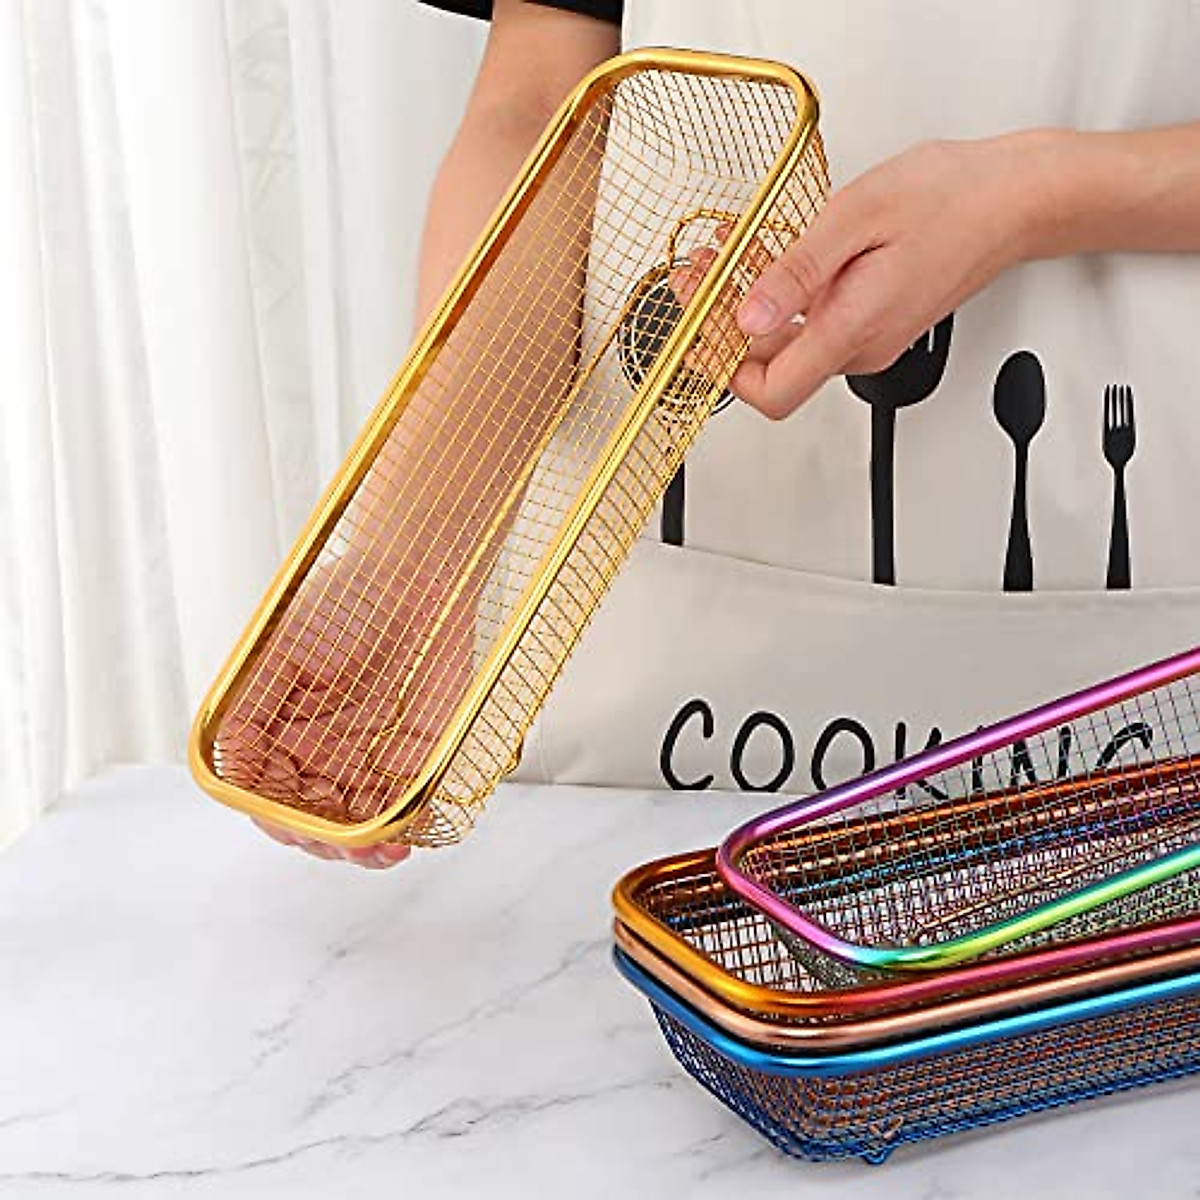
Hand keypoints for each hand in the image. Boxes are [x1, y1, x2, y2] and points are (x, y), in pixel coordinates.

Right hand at [214, 555, 477, 868]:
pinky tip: (411, 832)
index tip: (300, 829)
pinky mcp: (418, 754)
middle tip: (349, 848)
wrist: (415, 574)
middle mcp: (319, 754)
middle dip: (330, 844)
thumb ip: (248, 714)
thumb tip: (232, 772)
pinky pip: (409, 804)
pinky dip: (408, 825)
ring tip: (382, 852)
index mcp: (276, 735)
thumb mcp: (277, 652)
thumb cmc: (342, 601)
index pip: (268, 799)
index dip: (282, 821)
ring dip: (368, 847)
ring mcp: (367, 758)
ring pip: (361, 825)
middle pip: (316, 823)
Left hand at [727, 136, 1040, 418]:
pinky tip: (769, 253)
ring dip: (748, 303)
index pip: (771, 392)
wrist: (1013, 199)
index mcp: (852, 329)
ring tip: (724, 253)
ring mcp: (868, 338)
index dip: (723, 368)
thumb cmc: (950, 198)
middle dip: (723, 322)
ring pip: (788, 341)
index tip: (697, 324)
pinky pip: (812, 321)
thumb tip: (748, 318)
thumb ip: (797, 272)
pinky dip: (781, 294)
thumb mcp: (856, 217)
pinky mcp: (874, 320)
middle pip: (770, 366)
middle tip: (698, 273)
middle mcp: (860, 347)